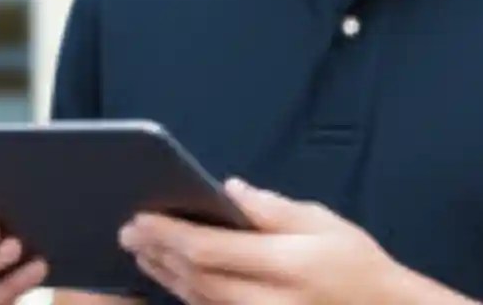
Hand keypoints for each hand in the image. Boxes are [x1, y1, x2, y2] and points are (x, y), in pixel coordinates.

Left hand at [119, 178, 459, 304]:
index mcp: (284, 266)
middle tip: (127, 229)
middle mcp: (265, 302)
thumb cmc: (356, 264)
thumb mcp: (323, 223)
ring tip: (140, 248)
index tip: (141, 216)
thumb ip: (272, 208)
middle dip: (157, 252)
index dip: (169, 234)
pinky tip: (170, 274)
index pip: (210, 250)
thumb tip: (229, 189)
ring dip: (164, 273)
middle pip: (195, 277)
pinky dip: (185, 291)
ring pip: (197, 299)